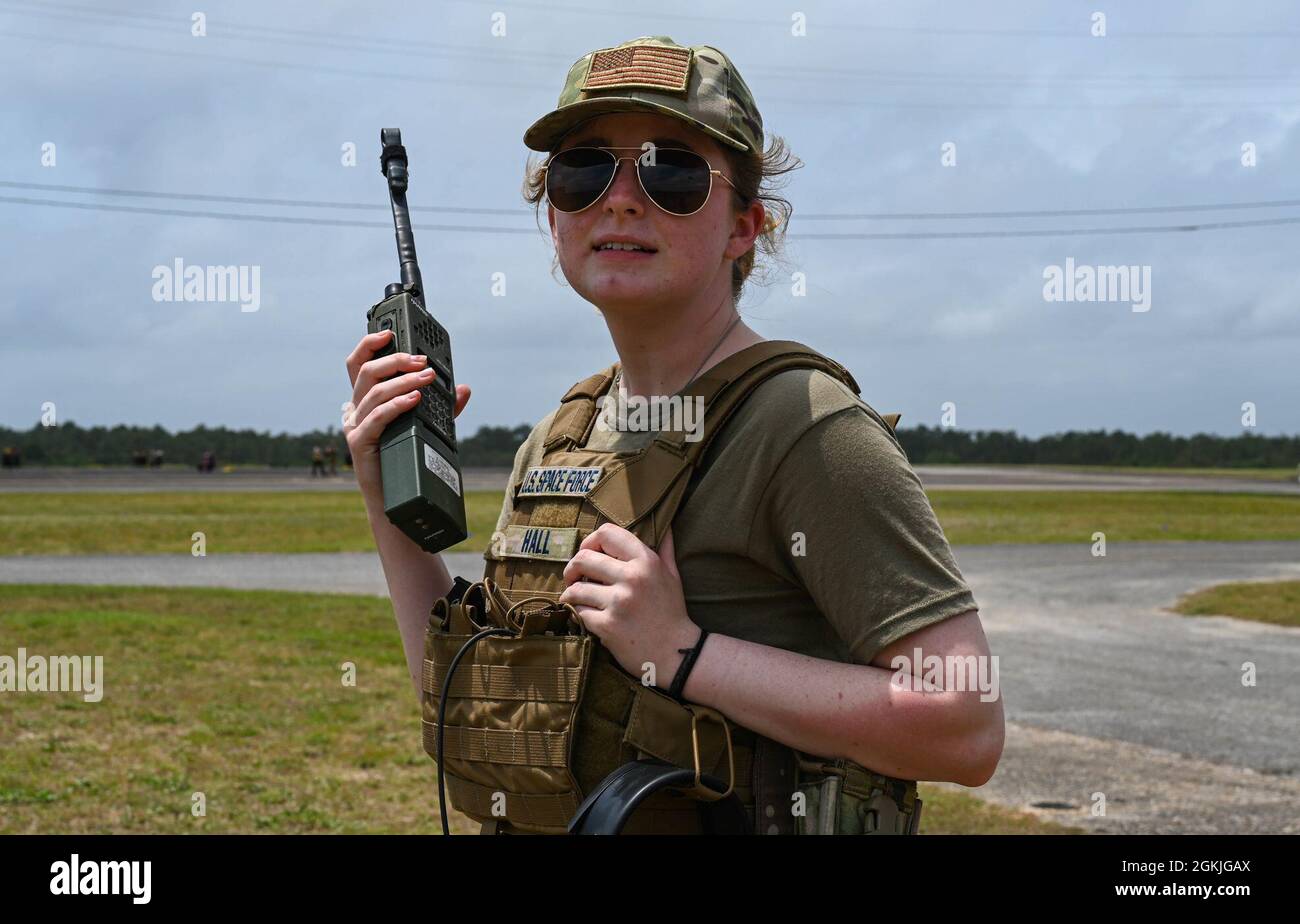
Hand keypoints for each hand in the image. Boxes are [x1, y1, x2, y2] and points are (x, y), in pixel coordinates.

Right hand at [342, 329, 470, 504]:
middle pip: (367, 372)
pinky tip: (415, 400)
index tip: (391, 332)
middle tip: (423, 362)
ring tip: (427, 378)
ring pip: (373, 392)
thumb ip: (443, 408)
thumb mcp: (428, 429)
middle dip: (396, 361)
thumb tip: (464, 389)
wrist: (397, 502)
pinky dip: (397, 405)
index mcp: (367, 402)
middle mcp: (355, 411)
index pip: (359, 364)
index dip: (370, 344)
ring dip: (403, 381)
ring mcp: (354, 427)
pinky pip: (376, 418)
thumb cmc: (407, 461)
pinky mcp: (359, 444)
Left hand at [558, 524, 698, 687]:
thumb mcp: (672, 576)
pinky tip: (585, 616)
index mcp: (646, 561)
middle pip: (583, 558)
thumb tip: (664, 525)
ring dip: (572, 593)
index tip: (588, 553)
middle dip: (572, 568)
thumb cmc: (672, 612)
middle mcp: (632, 578)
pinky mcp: (607, 626)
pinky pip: (579, 612)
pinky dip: (578, 614)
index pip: (607, 533)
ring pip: (576, 588)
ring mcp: (619, 602)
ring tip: (576, 598)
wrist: (677, 652)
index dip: (590, 540)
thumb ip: (664, 549)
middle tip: (573, 578)